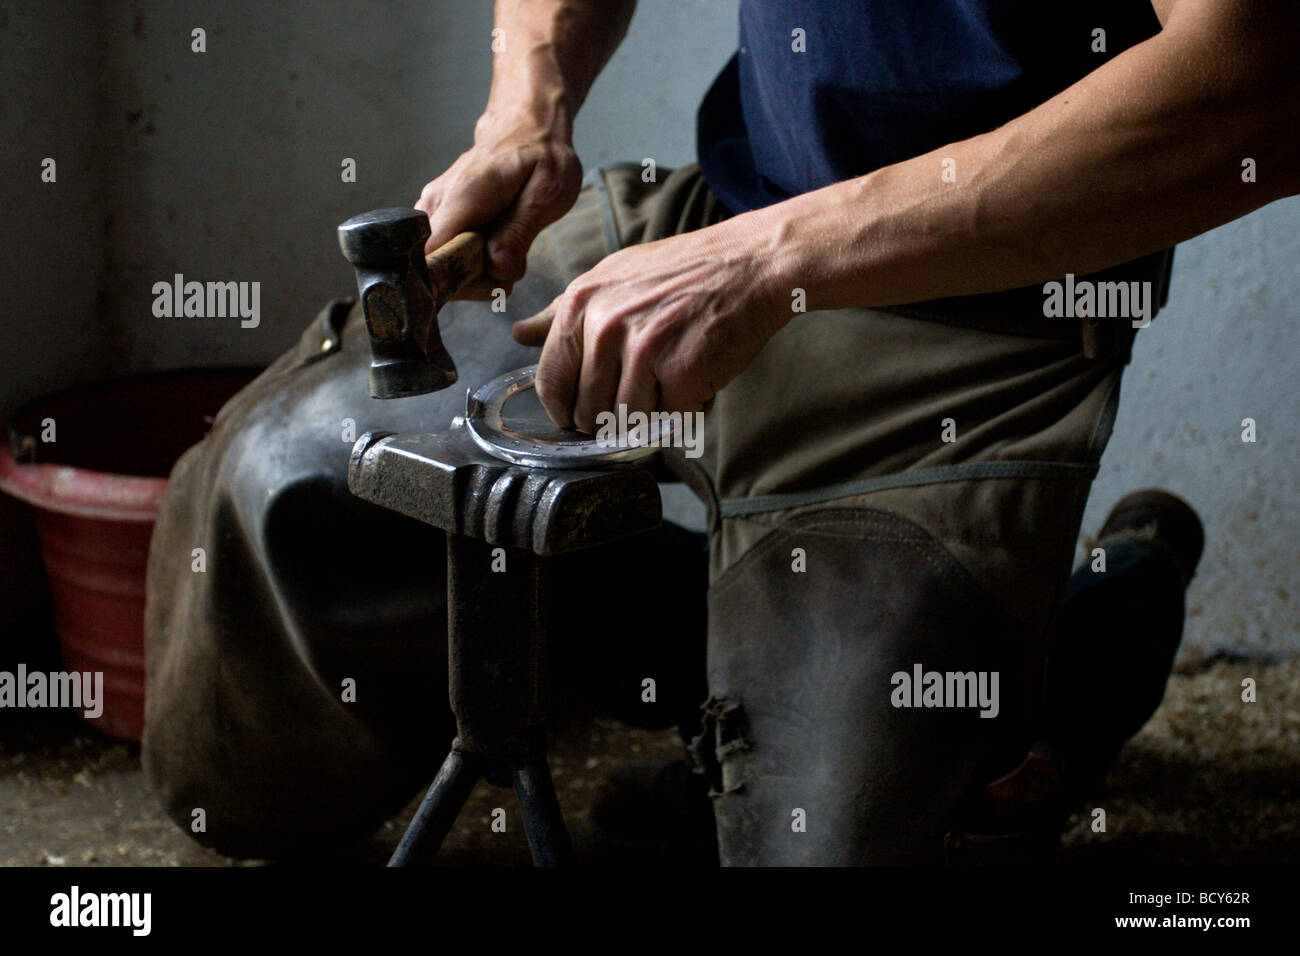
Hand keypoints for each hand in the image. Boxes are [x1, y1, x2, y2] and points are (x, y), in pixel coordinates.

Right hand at [416, 110, 581, 299]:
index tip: (494, 278)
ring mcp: (431, 208)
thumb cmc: (541, 157)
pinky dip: (472, 260)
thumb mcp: (548, 192)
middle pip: (436, 267)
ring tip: (506, 247)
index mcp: (463, 196)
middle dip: (475, 279)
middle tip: (511, 262)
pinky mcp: (434, 216)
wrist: (524, 128)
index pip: (434, 256)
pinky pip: (445, 253)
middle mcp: (436, 202)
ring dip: (475, 271)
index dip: (461, 280)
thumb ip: (520, 231)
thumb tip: (497, 268)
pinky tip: (493, 243)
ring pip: (440, 264)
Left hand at [511, 220, 784, 432]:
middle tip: (643, 392)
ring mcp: (643, 348)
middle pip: (587, 411)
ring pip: (626, 421)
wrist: (751, 263)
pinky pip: (669, 420)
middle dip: (612, 416)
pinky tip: (697, 377)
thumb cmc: (684, 272)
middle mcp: (605, 325)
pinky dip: (685, 410)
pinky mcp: (681, 370)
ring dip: (651, 414)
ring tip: (671, 379)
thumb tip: (518, 333)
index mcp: (580, 303)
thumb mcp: (611, 278)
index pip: (551, 383)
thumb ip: (561, 312)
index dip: (567, 409)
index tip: (585, 412)